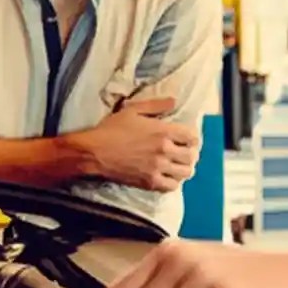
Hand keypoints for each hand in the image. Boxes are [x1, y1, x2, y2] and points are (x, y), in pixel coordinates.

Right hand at [75, 97, 197, 191]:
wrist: (94, 152)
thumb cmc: (111, 129)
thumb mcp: (133, 110)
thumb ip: (156, 105)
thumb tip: (174, 101)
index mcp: (162, 131)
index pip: (192, 136)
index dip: (192, 138)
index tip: (187, 139)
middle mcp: (164, 150)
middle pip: (192, 156)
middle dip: (191, 153)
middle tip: (185, 153)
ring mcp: (158, 168)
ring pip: (185, 172)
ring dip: (184, 168)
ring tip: (178, 165)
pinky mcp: (150, 182)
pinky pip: (172, 186)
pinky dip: (173, 182)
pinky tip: (168, 176)